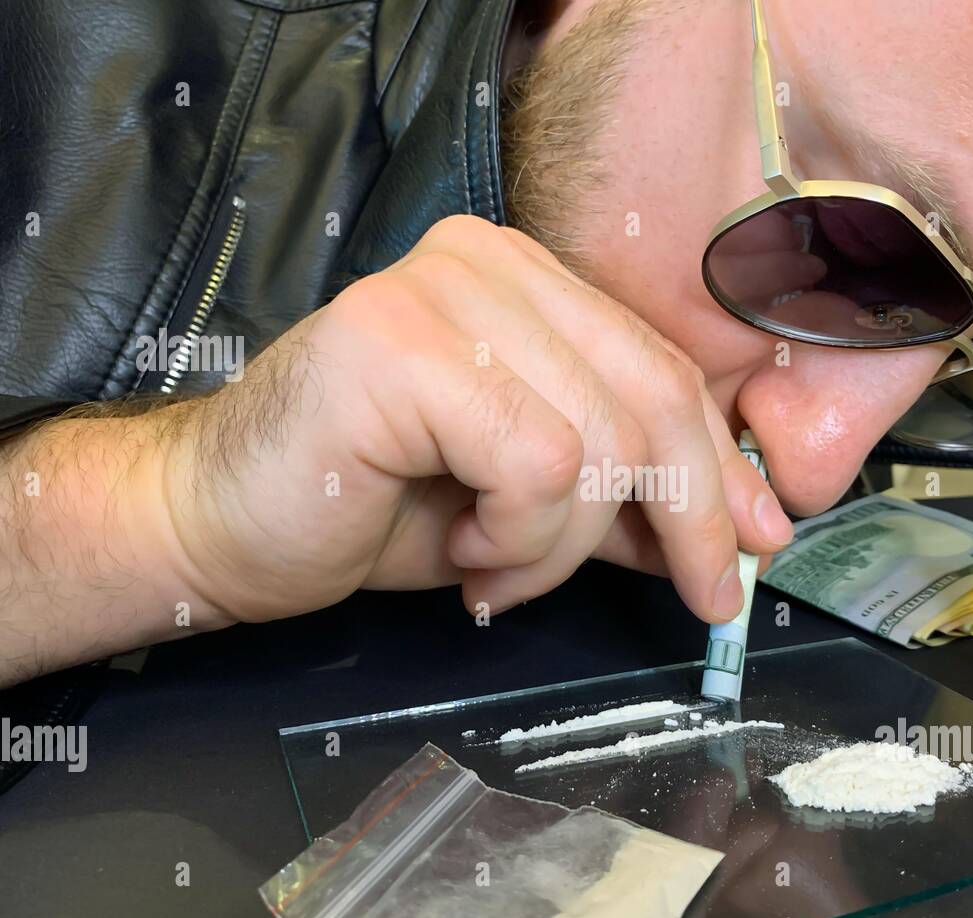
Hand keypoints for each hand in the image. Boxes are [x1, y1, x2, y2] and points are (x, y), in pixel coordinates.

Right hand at [155, 215, 792, 628]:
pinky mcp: (399, 343)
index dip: (720, 469)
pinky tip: (462, 551)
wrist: (223, 527)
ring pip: (599, 442)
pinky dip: (519, 538)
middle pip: (652, 397)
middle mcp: (489, 264)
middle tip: (695, 599)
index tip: (749, 547)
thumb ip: (623, 502)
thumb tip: (735, 529)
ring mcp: (442, 292)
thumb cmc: (371, 510)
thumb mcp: (531, 508)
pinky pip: (537, 465)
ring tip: (495, 570)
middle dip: (688, 519)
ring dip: (562, 546)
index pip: (663, 370)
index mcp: (526, 281)